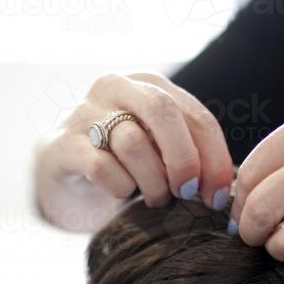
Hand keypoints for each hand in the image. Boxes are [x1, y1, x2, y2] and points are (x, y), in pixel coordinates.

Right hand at [36, 73, 234, 224]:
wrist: (60, 173)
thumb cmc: (121, 162)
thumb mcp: (158, 150)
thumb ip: (189, 154)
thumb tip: (223, 189)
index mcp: (149, 84)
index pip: (196, 115)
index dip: (214, 158)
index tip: (217, 197)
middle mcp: (116, 87)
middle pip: (162, 111)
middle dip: (183, 159)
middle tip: (187, 194)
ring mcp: (84, 113)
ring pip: (132, 142)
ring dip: (152, 181)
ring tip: (154, 198)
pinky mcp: (61, 144)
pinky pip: (101, 166)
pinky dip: (119, 187)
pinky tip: (121, 193)